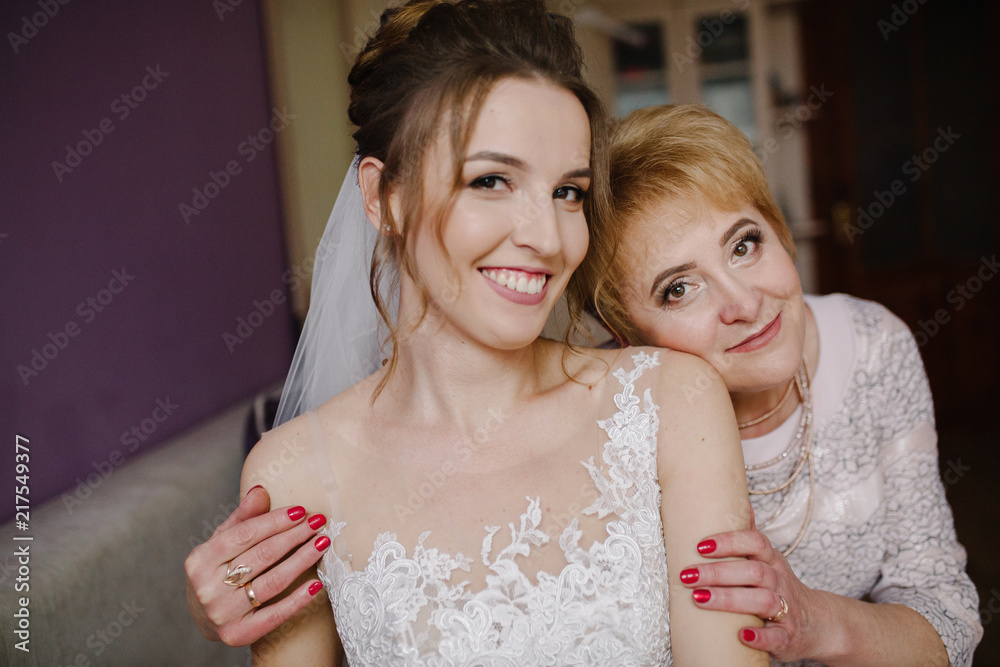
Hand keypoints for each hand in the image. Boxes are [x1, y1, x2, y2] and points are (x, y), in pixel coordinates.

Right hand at [184, 485, 331, 645]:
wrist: (204, 616)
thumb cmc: (218, 571)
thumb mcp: (222, 541)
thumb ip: (242, 517)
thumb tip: (261, 490)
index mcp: (200, 560)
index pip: (245, 534)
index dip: (275, 521)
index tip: (301, 511)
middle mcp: (208, 588)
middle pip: (262, 556)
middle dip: (294, 536)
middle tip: (319, 523)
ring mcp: (222, 613)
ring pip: (272, 581)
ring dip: (302, 560)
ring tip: (322, 543)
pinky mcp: (238, 634)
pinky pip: (275, 615)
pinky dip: (298, 599)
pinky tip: (317, 583)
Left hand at [678, 530, 822, 662]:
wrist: (816, 623)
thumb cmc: (780, 587)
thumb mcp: (768, 559)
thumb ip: (750, 535)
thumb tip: (739, 501)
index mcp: (771, 561)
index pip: (755, 543)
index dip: (729, 542)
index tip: (700, 546)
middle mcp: (780, 582)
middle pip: (753, 572)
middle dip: (718, 572)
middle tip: (687, 575)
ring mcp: (786, 609)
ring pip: (763, 601)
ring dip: (729, 600)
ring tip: (699, 599)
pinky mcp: (788, 637)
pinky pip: (777, 637)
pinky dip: (760, 636)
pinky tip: (741, 635)